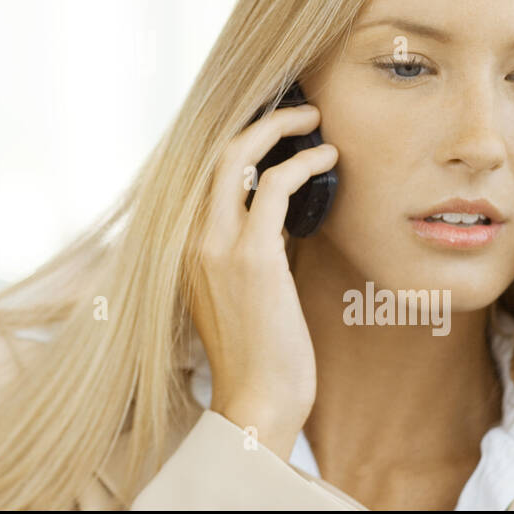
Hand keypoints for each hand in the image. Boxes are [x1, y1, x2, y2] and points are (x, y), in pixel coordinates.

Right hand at [189, 102, 337, 459]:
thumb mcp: (236, 291)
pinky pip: (274, 186)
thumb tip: (279, 214)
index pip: (204, 170)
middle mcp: (191, 238)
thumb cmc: (257, 352)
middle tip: (302, 111)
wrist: (256, 401)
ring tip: (317, 124)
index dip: (241, 137)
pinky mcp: (252, 257)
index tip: (275, 125)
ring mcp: (216, 245)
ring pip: (238, 157)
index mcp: (185, 244)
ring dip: (281, 129)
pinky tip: (328, 160)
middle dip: (261, 120)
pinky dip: (303, 164)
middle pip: (217, 151)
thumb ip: (244, 248)